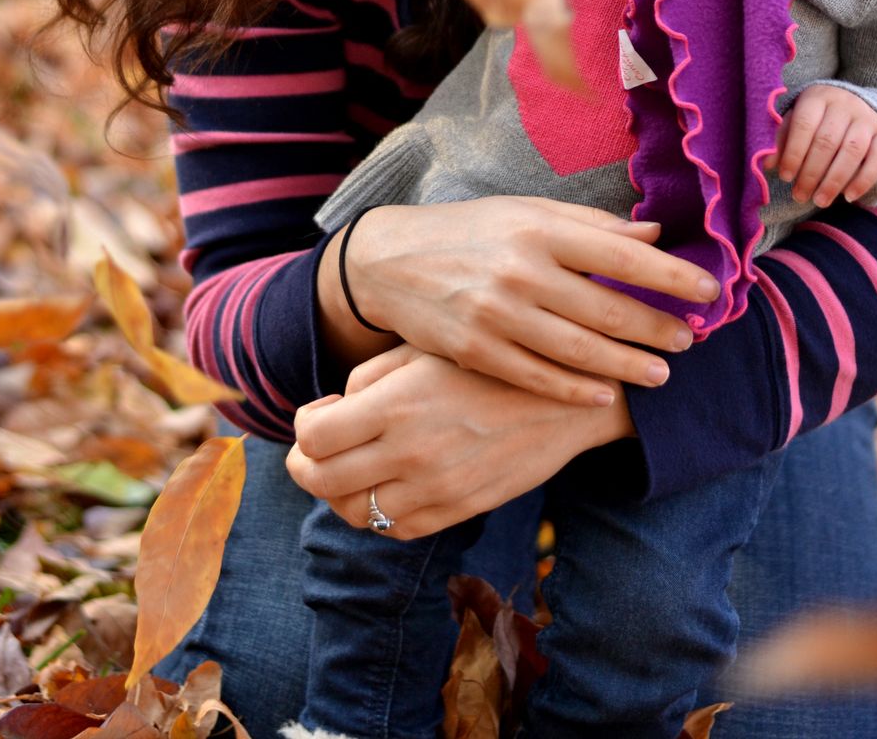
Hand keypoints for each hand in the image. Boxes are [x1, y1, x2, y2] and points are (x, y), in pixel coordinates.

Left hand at [286, 346, 635, 538]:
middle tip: (314, 447)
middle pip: (322, 481)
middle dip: (305, 464)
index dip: (303, 427)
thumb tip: (336, 409)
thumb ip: (372, 377)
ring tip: (350, 467)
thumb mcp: (429, 346)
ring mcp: (438, 488)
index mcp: (400, 402)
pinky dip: (379, 514)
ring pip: (356, 513)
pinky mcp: (461, 508)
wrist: (573, 396)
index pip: (314, 438)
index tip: (319, 410)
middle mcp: (412, 451)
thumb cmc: (496, 358)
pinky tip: (387, 486)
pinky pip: (399, 529)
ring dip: (340, 493)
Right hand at [325, 196, 717, 408]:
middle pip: (608, 310)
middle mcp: (522, 270)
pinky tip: (606, 391)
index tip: (710, 289)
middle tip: (691, 339)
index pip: (622, 255)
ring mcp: (498, 314)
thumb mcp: (527, 212)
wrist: (390, 262)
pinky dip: (576, 387)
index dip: (672, 275)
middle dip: (657, 327)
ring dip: (628, 364)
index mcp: (541, 229)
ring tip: (662, 372)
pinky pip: (538, 376)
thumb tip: (653, 234)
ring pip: (579, 350)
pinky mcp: (477, 350)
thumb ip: (590, 225)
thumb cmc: (472, 232)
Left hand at [773, 85, 876, 207]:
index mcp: (818, 96)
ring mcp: (868, 118)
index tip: (785, 177)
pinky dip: (864, 180)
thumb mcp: (797, 120)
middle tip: (799, 196)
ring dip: (834, 181)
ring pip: (852, 151)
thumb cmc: (818, 119)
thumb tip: (768, 165)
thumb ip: (782, 139)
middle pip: (827, 141)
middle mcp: (845, 104)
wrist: (857, 106)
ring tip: (820, 201)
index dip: (793, 153)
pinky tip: (849, 197)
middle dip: (811, 173)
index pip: (804, 125)